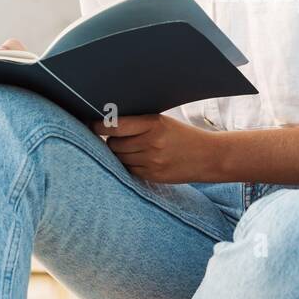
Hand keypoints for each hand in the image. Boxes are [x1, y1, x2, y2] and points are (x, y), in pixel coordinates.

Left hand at [91, 113, 221, 184]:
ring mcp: (152, 162)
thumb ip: (138, 123)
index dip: (98, 125)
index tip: (90, 123)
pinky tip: (139, 159)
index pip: (115, 125)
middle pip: (114, 144)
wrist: (208, 156)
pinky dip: (128, 164)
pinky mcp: (152, 176)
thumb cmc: (182, 135)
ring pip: (119, 158)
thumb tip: (106, 123)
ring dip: (120, 153)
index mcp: (154, 124)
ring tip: (133, 148)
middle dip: (113, 141)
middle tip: (121, 137)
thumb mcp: (163, 122)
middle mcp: (151, 143)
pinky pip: (128, 170)